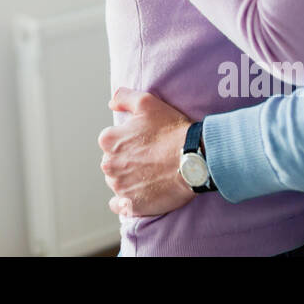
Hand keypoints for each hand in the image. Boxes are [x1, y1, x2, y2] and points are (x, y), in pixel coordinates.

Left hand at [99, 87, 195, 217]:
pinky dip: (125, 202)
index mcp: (109, 140)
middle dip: (127, 160)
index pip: (111, 141)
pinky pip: (120, 206)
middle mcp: (109, 164)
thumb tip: (111, 104)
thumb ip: (124, 98)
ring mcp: (120, 186)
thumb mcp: (147, 102)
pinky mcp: (132, 205)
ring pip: (118, 182)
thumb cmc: (172, 130)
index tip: (143, 142)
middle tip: (149, 158)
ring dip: (129, 179)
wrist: (194, 158)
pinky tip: (137, 195)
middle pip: (113, 162)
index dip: (128, 140)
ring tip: (150, 174)